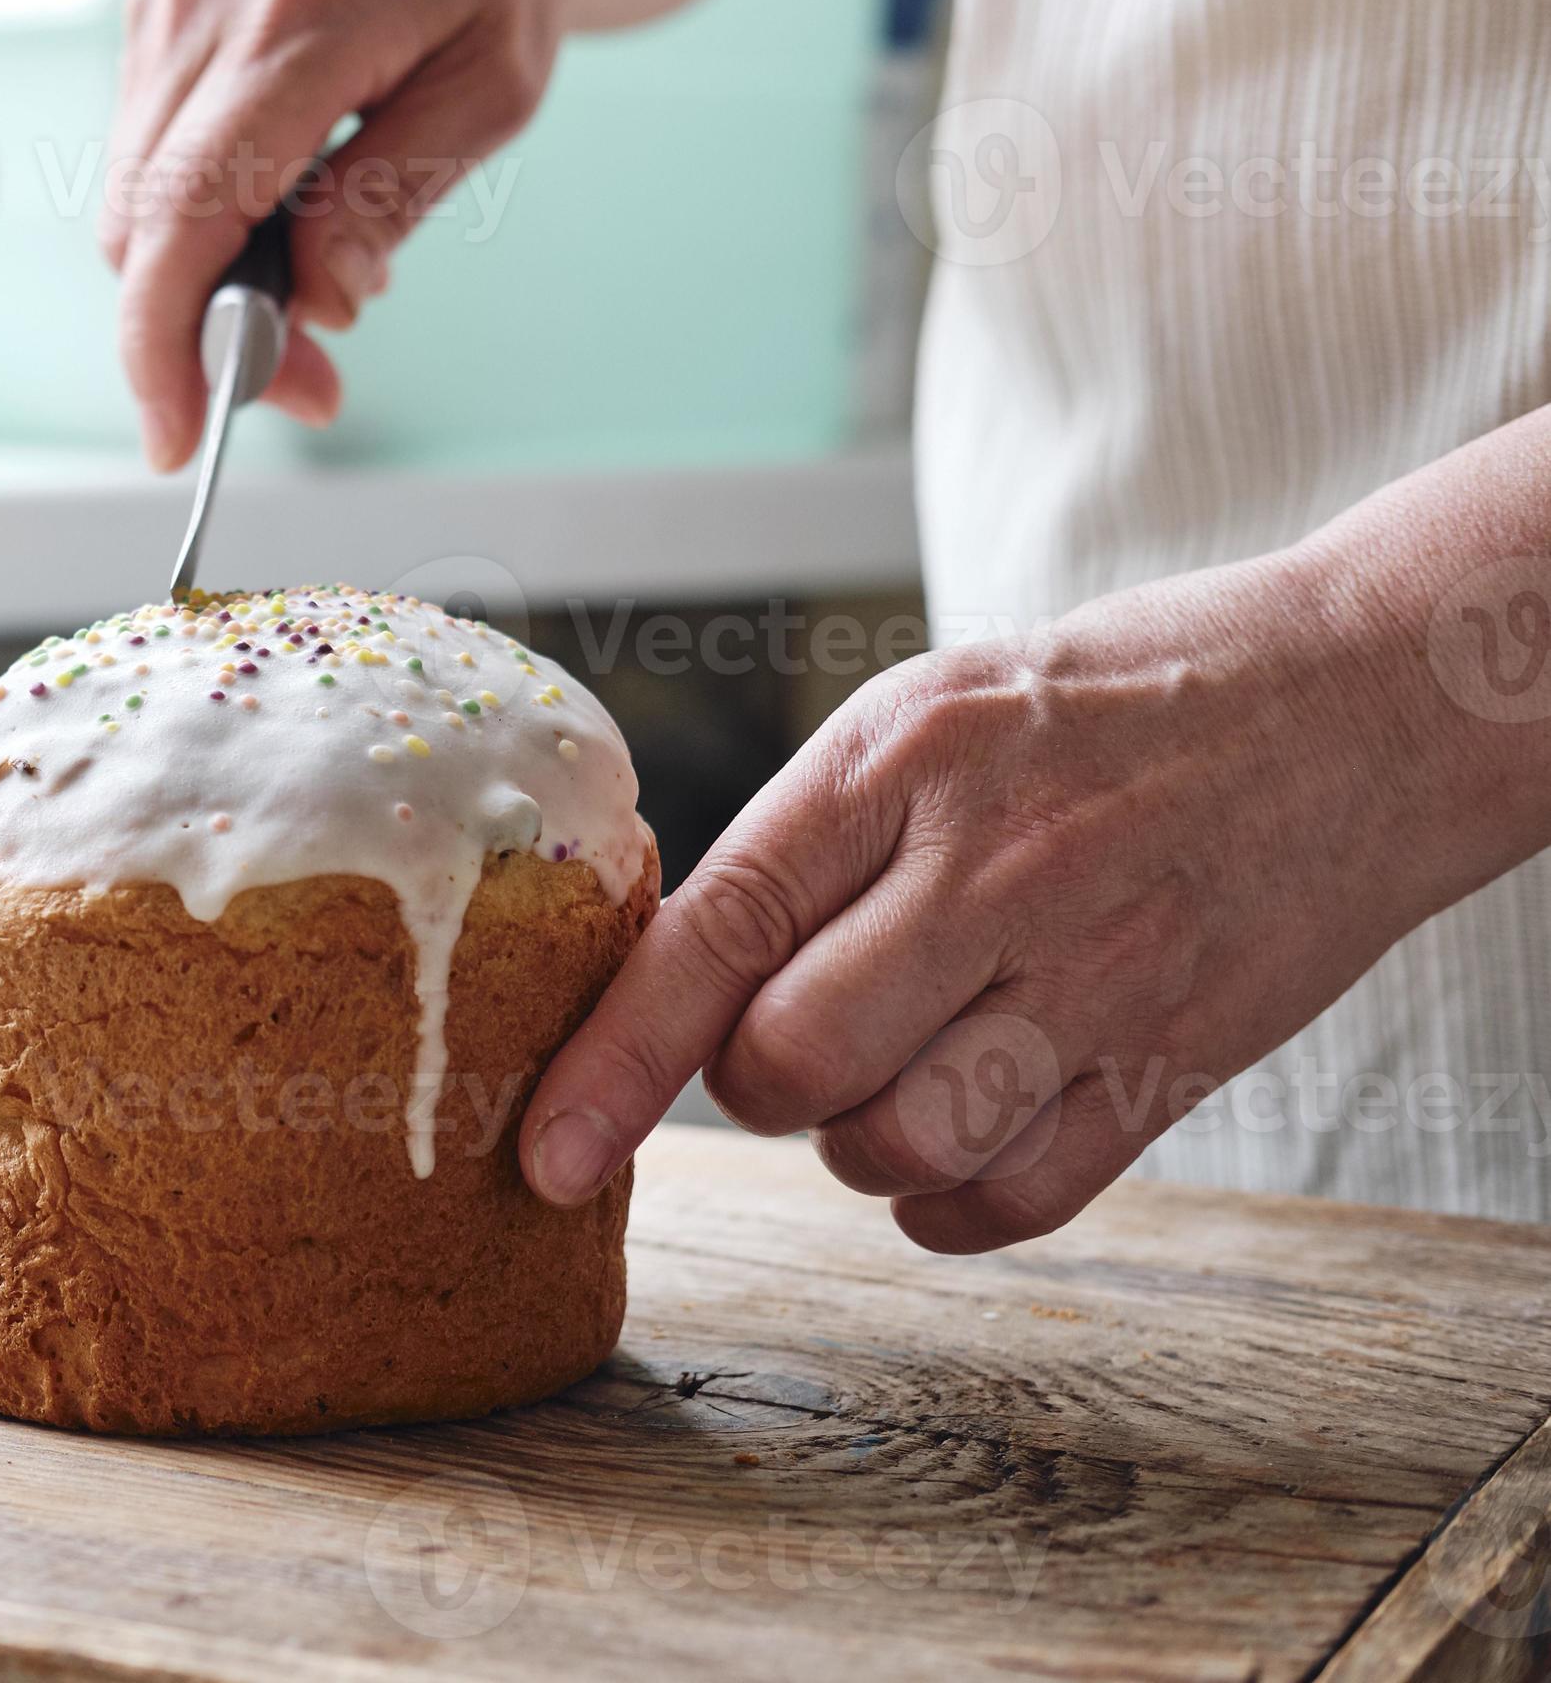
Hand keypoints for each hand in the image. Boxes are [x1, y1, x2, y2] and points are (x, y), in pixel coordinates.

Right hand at [101, 0, 576, 468]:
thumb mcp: (493, 87)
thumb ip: (395, 195)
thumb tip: (322, 304)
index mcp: (295, 20)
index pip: (187, 216)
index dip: (166, 343)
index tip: (177, 432)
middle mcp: (204, 3)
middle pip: (145, 228)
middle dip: (205, 334)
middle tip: (308, 383)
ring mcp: (166, 1)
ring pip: (135, 202)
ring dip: (203, 283)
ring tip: (314, 295)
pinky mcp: (155, 12)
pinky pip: (148, 157)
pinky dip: (198, 218)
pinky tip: (283, 216)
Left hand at [516, 546, 1535, 1252]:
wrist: (1361, 701)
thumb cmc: (1106, 708)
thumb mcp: (929, 714)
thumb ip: (802, 843)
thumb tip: (660, 985)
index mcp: (898, 761)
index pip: (713, 936)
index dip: (610, 1065)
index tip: (542, 1156)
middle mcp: (992, 868)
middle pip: (789, 1066)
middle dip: (757, 1085)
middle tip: (802, 1039)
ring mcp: (1095, 971)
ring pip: (894, 1148)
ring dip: (857, 1145)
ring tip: (902, 1066)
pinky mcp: (1179, 1058)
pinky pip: (1013, 1202)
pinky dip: (950, 1203)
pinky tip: (960, 1142)